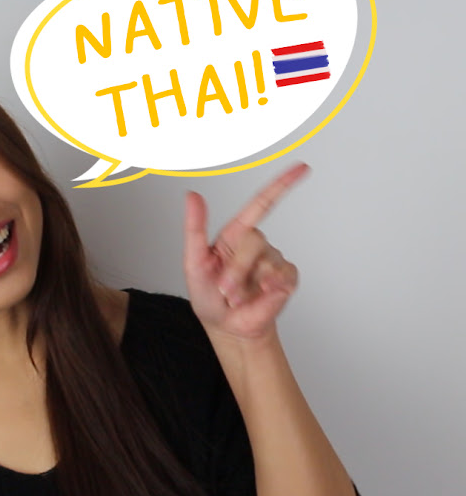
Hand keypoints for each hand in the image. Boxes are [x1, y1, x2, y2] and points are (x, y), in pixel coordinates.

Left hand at [182, 163, 308, 341]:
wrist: (227, 327)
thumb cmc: (209, 296)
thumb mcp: (193, 261)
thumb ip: (194, 227)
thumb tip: (192, 196)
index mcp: (235, 235)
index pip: (262, 203)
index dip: (282, 184)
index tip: (302, 168)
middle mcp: (256, 244)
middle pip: (255, 239)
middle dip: (237, 267)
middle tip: (225, 288)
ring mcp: (273, 261)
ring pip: (267, 261)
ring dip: (247, 284)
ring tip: (237, 297)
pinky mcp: (286, 279)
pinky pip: (282, 277)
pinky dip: (268, 290)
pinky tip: (259, 296)